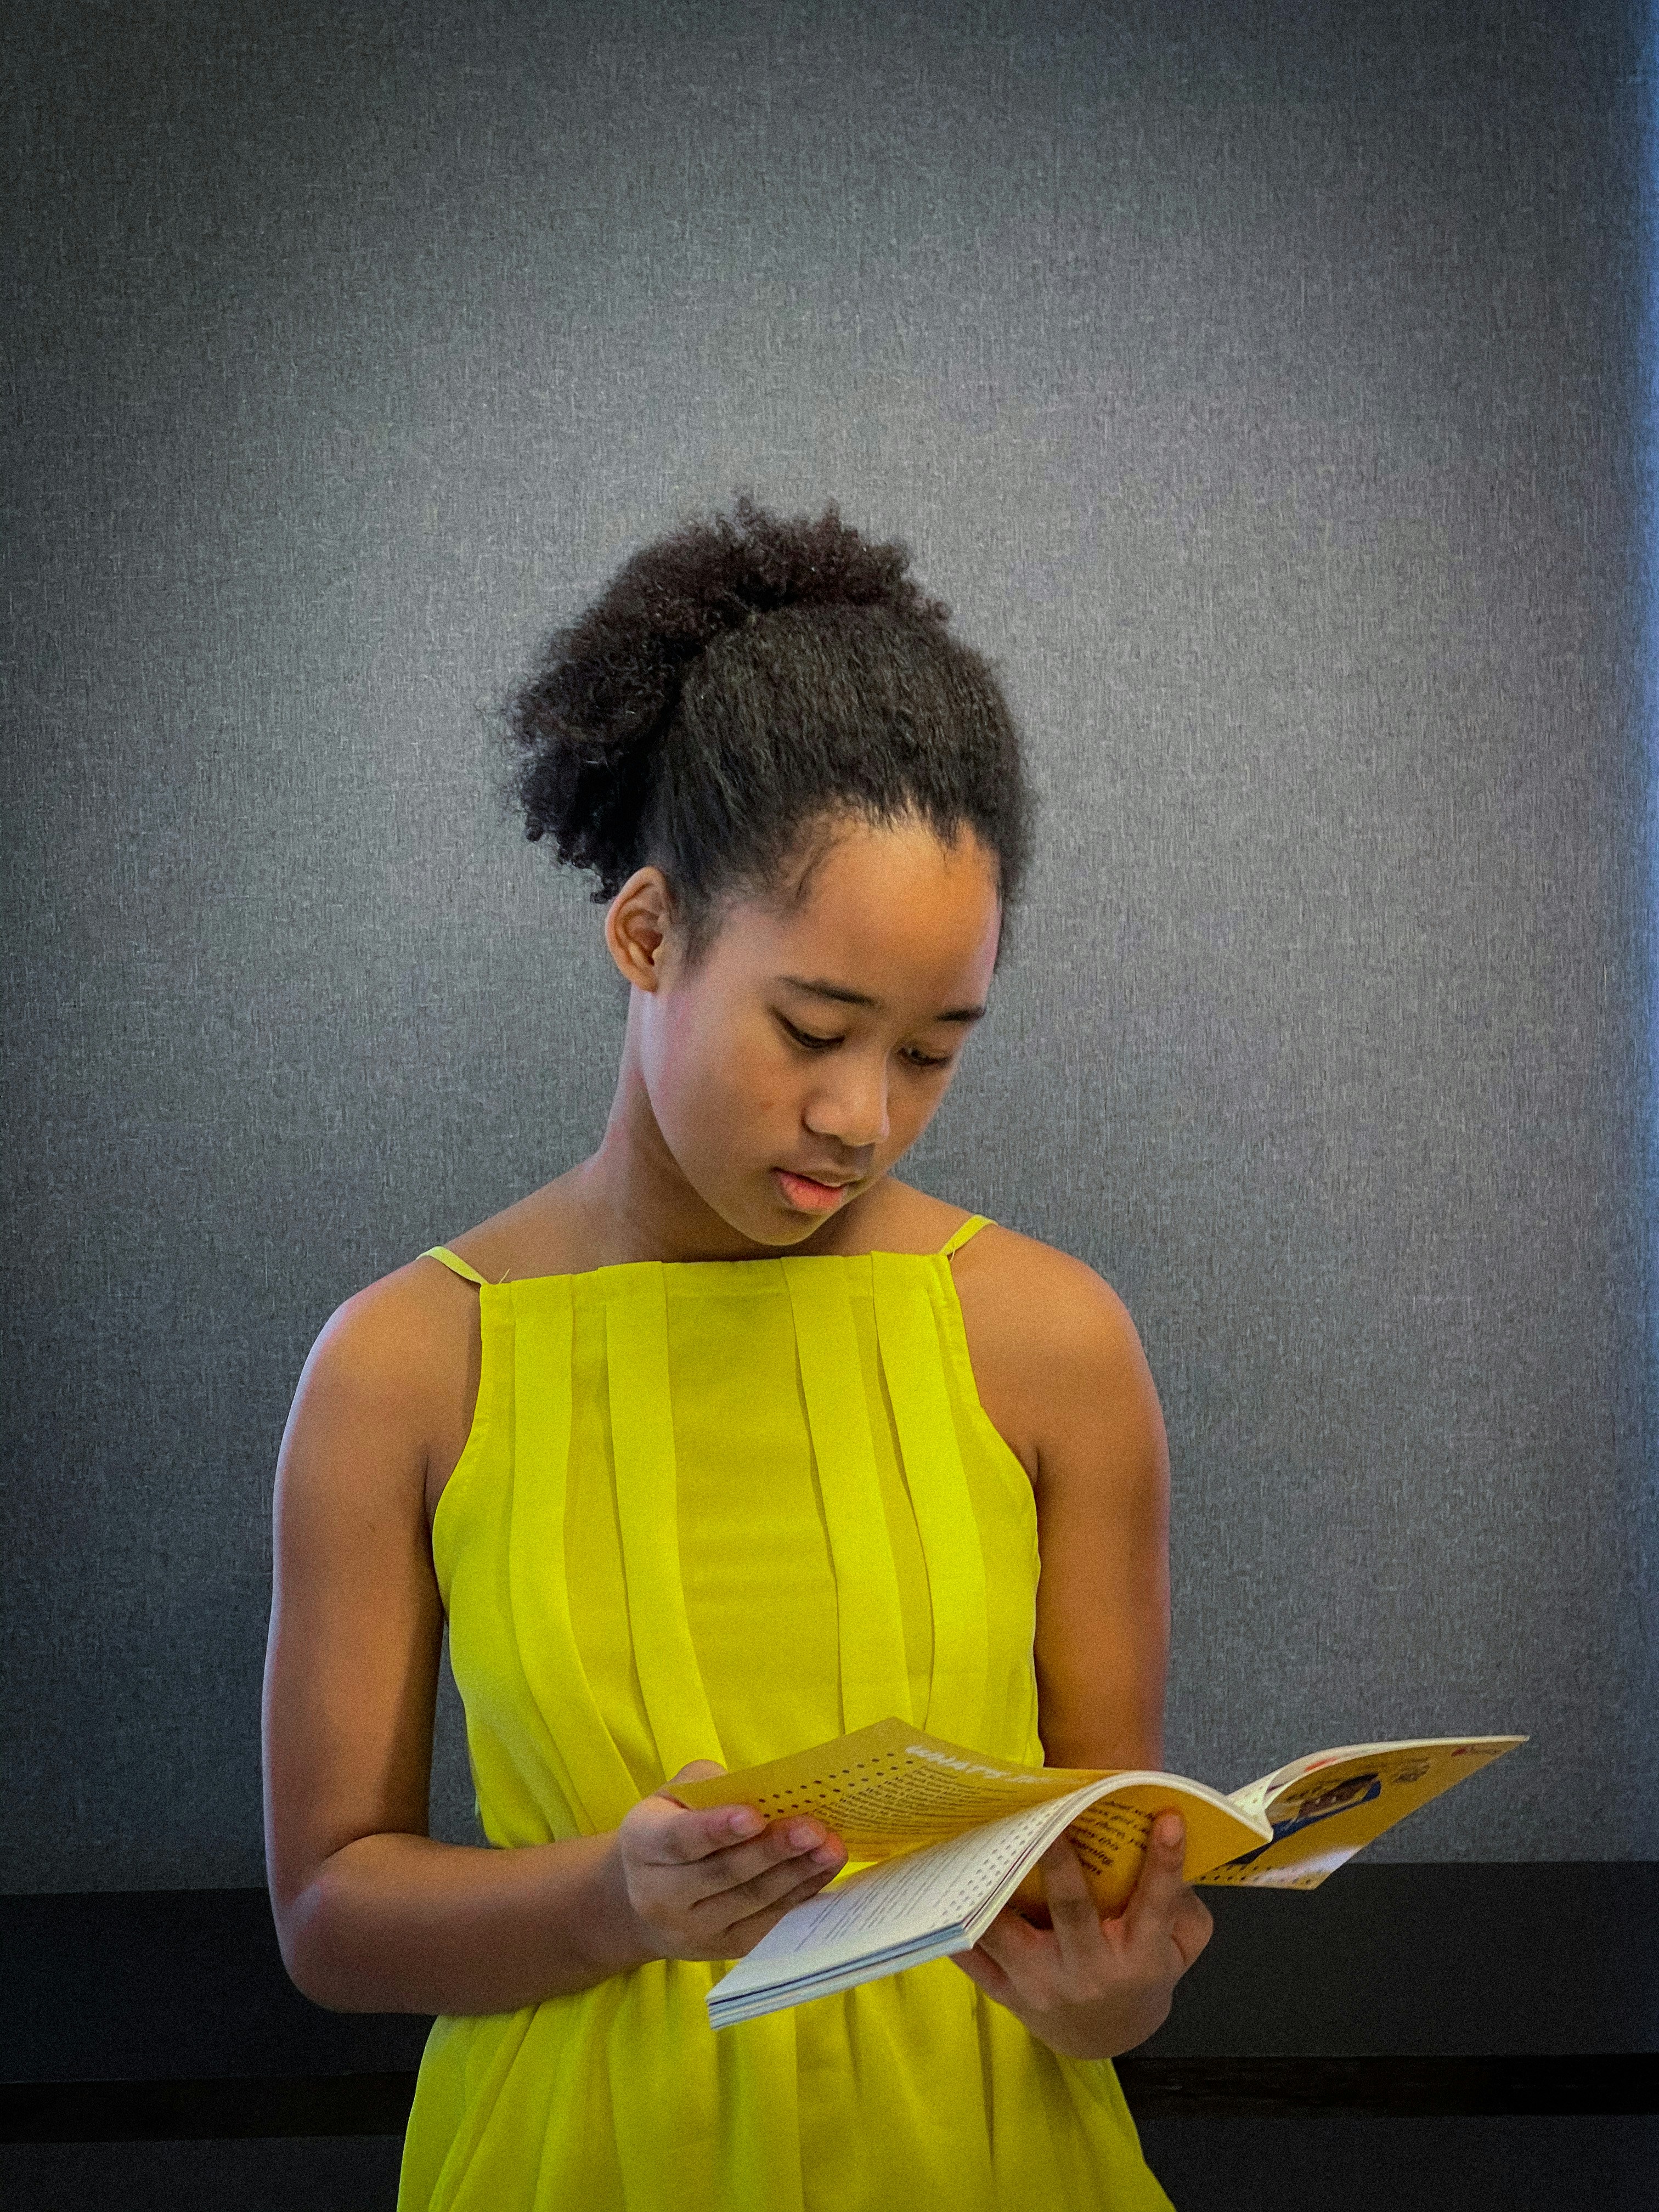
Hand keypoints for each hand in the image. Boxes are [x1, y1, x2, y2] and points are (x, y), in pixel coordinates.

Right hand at [606, 1760, 847, 1962]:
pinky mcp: (726, 1949)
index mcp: (642, 1844)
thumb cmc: (672, 1826)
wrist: (647, 1899)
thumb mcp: (676, 1796)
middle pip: (722, 1874)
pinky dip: (801, 1895)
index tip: (754, 1816)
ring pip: (751, 1901)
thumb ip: (713, 1787)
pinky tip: (824, 1870)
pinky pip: (768, 1923)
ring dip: (796, 1874)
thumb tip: (769, 1791)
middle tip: (812, 1829)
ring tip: (830, 1848)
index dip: (717, 1829)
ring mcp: (694, 1931)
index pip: (679, 1840)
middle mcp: (660, 1896)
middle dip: (772, 1851)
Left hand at [949, 1813, 1212, 2058]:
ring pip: (1010, 1934)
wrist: (1105, 2038)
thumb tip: (1166, 1845)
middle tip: (1049, 1818)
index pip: (1155, 1905)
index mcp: (1139, 1959)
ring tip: (979, 1842)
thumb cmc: (1143, 1974)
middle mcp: (1089, 1971)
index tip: (1167, 1818)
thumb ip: (1182, 1906)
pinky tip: (945, 1892)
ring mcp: (1043, 1984)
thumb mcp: (1181, 1950)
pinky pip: (975, 1961)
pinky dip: (956, 1930)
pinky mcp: (1008, 1993)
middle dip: (1059, 1864)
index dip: (1164, 1862)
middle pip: (1072, 1911)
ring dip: (992, 1890)